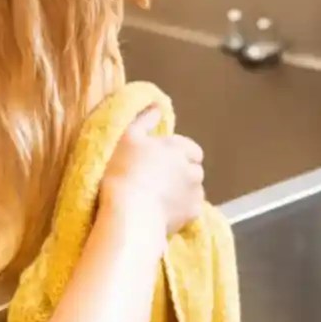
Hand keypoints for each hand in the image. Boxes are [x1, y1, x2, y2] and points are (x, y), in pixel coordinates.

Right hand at [99, 107, 204, 237]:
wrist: (131, 211)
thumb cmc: (125, 170)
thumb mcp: (127, 137)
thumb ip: (144, 120)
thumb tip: (157, 107)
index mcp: (178, 147)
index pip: (192, 149)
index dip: (180, 155)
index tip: (162, 161)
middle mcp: (192, 168)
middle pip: (194, 169)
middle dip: (183, 173)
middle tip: (160, 180)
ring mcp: (195, 192)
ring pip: (194, 190)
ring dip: (183, 191)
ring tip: (162, 198)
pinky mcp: (193, 214)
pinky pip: (191, 209)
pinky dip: (182, 210)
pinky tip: (165, 212)